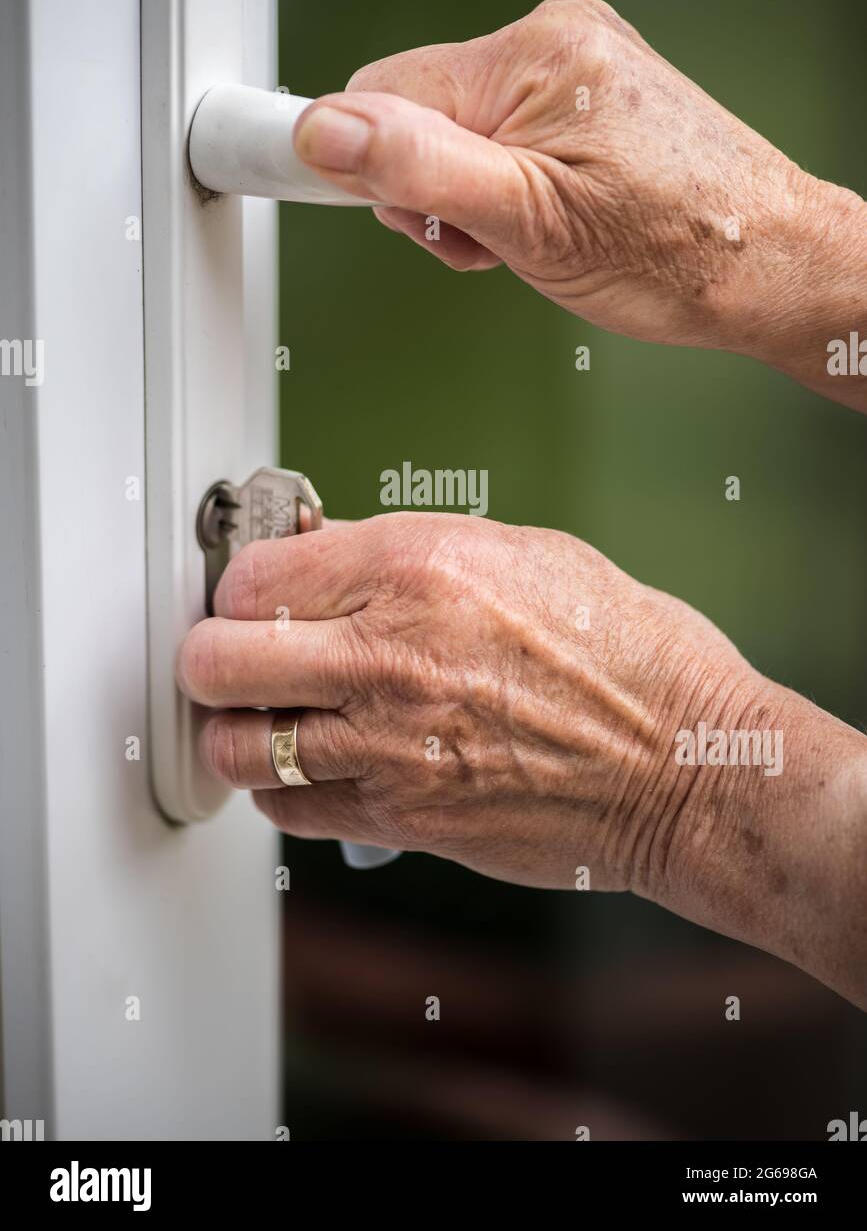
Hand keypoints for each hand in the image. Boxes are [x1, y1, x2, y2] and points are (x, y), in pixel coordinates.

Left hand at [177, 513, 866, 1006]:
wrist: (684, 765)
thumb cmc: (628, 653)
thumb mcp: (525, 552)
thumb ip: (412, 553)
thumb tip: (332, 554)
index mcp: (416, 568)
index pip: (254, 575)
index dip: (245, 583)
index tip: (256, 592)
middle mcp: (387, 654)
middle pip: (218, 659)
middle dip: (216, 653)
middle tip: (236, 652)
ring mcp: (388, 744)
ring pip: (237, 744)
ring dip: (239, 727)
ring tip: (267, 714)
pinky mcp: (402, 815)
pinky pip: (288, 807)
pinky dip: (283, 787)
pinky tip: (313, 766)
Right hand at [294, 0, 866, 409]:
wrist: (769, 265)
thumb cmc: (680, 249)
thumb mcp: (531, 223)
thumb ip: (422, 170)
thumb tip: (330, 130)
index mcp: (533, 55)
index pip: (381, 93)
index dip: (371, 170)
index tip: (364, 204)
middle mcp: (555, 39)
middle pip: (417, 111)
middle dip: (433, 192)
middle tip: (491, 239)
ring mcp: (575, 63)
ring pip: (456, 130)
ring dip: (471, 197)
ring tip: (531, 235)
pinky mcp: (588, 91)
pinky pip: (501, 132)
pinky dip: (506, 185)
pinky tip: (547, 218)